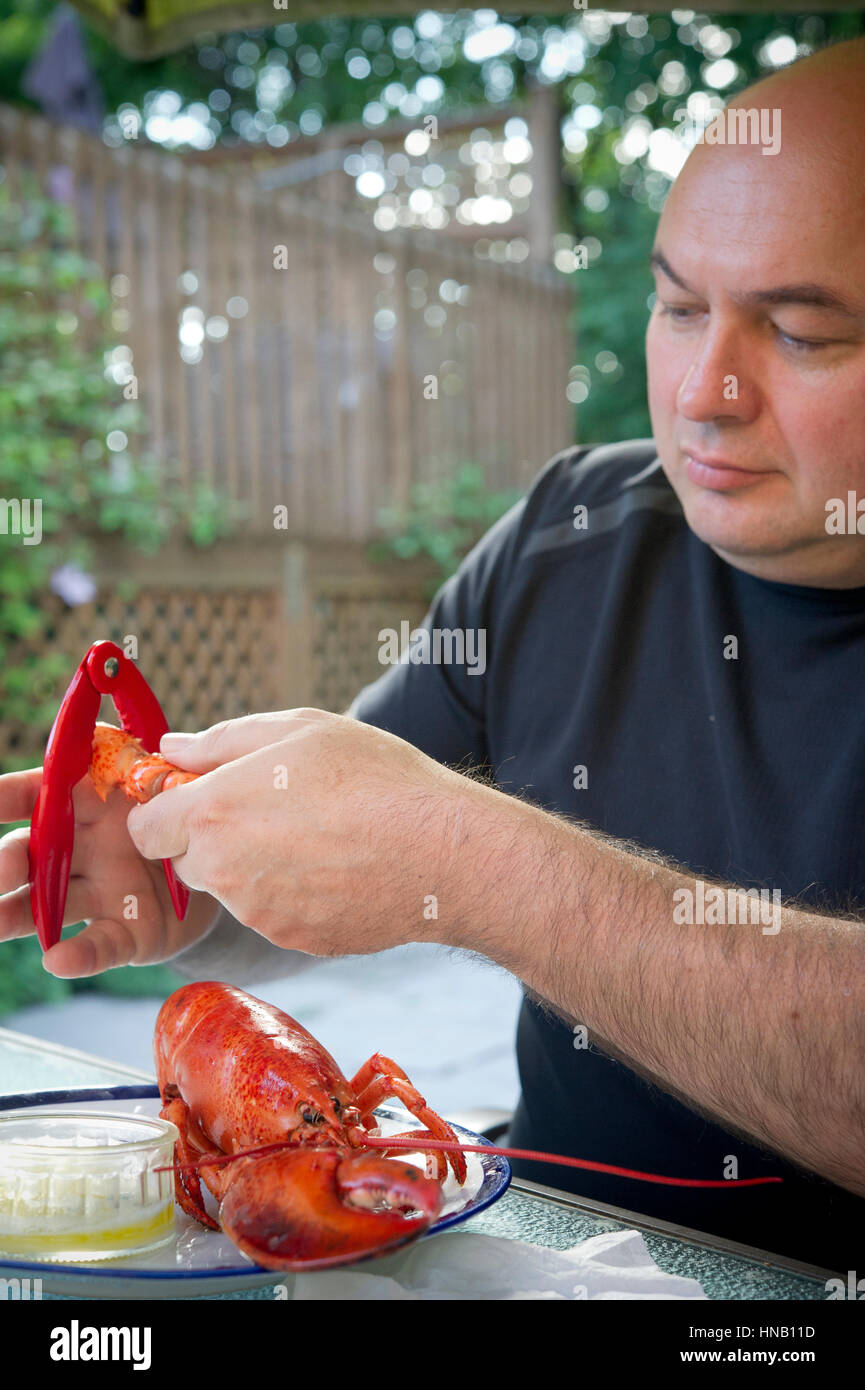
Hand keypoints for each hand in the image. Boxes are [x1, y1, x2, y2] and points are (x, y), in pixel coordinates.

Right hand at [0, 765, 221, 977]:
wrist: (220, 870)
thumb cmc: (185, 814)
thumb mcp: (174, 783)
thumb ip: (157, 765)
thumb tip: (154, 739)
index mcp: (91, 803)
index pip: (40, 793)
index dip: (9, 796)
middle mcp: (84, 849)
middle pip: (33, 853)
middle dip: (8, 860)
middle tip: (0, 870)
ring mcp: (101, 892)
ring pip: (47, 905)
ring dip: (16, 914)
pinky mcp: (125, 933)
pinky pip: (99, 944)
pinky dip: (78, 955)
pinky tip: (57, 961)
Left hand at [125, 708, 495, 956]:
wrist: (442, 852)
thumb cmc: (375, 777)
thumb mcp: (300, 729)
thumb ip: (221, 741)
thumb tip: (171, 751)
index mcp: (213, 812)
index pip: (145, 829)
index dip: (166, 811)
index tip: (202, 797)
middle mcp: (224, 870)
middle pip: (185, 860)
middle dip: (213, 838)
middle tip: (273, 810)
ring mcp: (257, 913)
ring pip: (232, 888)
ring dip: (255, 866)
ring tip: (318, 835)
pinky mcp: (291, 939)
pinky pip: (272, 914)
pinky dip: (292, 894)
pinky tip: (337, 867)